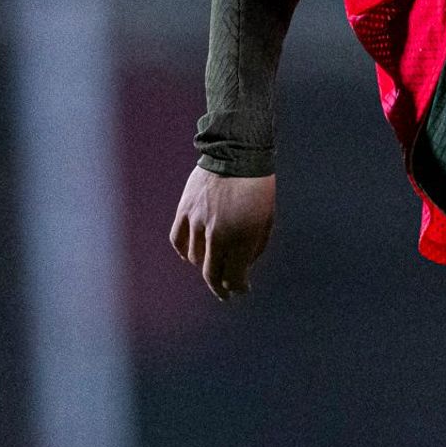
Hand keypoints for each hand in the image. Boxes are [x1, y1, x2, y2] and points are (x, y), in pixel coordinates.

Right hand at [170, 165, 276, 298]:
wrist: (237, 153)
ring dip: (204, 268)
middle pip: (212, 275)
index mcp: (242, 237)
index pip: (235, 278)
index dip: (239, 288)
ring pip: (195, 259)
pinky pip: (179, 240)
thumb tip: (243, 267)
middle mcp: (217, 234)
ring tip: (213, 268)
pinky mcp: (184, 211)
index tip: (242, 289)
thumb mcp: (266, 219)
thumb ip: (255, 247)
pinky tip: (193, 255)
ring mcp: (198, 222)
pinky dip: (185, 251)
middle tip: (225, 294)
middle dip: (220, 288)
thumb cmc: (258, 187)